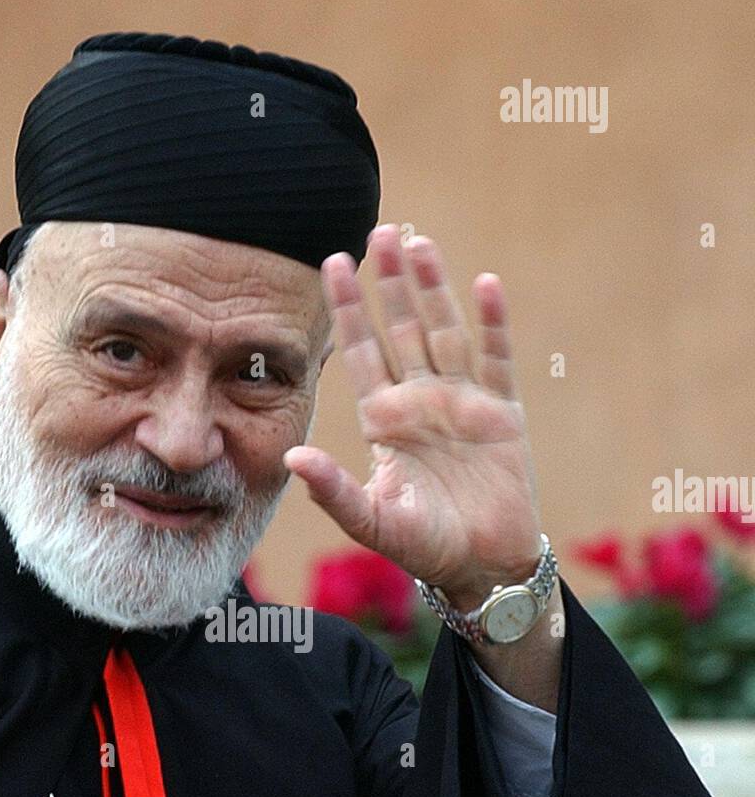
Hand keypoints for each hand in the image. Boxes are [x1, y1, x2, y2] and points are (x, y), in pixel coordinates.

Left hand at [284, 224, 543, 610]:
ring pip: (446, 331)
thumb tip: (292, 456)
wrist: (483, 567)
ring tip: (420, 242)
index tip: (333, 262)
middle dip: (391, 282)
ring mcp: (462, 402)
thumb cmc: (424, 547)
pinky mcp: (503, 413)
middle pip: (403, 328)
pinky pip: (496, 359)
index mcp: (384, 421)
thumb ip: (332, 490)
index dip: (349, 309)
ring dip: (434, 288)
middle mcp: (420, 401)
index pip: (362, 352)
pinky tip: (485, 285)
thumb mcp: (371, 522)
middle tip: (380, 230)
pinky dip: (493, 323)